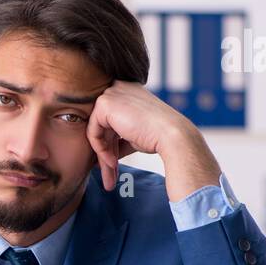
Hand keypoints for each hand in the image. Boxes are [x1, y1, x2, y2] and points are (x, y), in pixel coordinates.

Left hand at [86, 81, 220, 198]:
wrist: (172, 136)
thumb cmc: (158, 137)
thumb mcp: (134, 135)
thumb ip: (118, 138)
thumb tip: (104, 153)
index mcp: (127, 91)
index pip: (111, 120)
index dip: (110, 143)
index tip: (112, 163)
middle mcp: (118, 87)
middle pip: (103, 126)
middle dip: (105, 153)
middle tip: (109, 174)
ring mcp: (111, 93)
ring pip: (97, 130)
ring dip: (103, 155)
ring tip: (110, 177)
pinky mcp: (104, 104)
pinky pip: (93, 131)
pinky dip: (101, 149)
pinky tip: (112, 162)